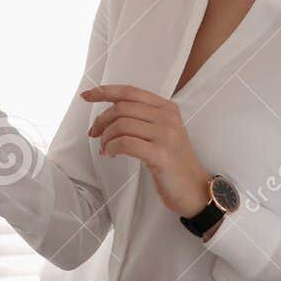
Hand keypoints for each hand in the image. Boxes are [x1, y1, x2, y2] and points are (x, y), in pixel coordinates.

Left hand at [82, 83, 211, 216]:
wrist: (194, 188)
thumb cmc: (172, 162)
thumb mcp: (161, 133)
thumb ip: (141, 118)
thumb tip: (108, 113)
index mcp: (167, 108)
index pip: (130, 92)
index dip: (105, 92)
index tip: (86, 96)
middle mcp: (167, 117)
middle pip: (122, 107)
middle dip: (101, 120)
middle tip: (94, 134)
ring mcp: (165, 135)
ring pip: (121, 124)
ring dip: (106, 137)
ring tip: (105, 149)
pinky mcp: (160, 154)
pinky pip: (125, 143)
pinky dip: (112, 147)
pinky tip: (111, 154)